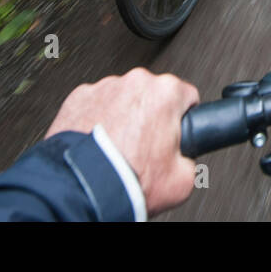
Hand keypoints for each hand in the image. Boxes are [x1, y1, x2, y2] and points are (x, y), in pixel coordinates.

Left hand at [45, 68, 199, 215]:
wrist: (87, 189)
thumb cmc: (130, 179)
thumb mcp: (182, 180)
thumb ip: (190, 160)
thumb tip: (184, 159)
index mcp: (167, 93)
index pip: (187, 96)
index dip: (182, 118)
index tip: (174, 131)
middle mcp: (136, 82)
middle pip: (152, 95)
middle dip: (150, 116)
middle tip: (143, 146)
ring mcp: (105, 87)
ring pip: (123, 98)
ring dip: (123, 116)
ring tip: (117, 147)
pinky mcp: (80, 97)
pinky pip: (95, 104)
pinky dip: (97, 119)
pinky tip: (98, 142)